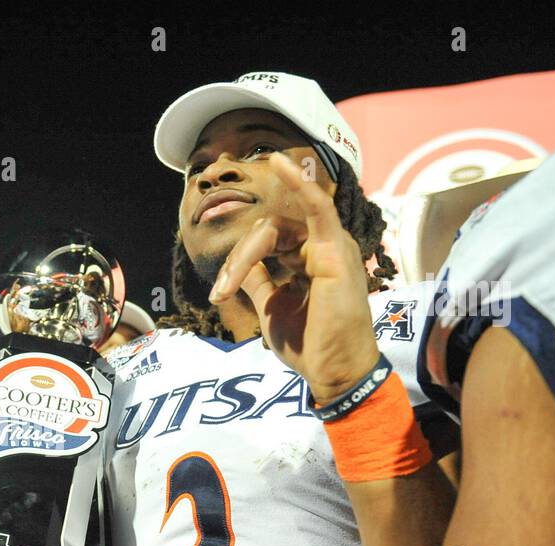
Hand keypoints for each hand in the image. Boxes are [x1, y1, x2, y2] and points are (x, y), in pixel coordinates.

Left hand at [209, 152, 379, 405]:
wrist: (331, 372)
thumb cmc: (309, 344)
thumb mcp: (273, 307)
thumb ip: (260, 281)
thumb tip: (243, 265)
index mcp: (306, 258)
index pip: (265, 239)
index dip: (237, 261)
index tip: (219, 294)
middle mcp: (320, 246)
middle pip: (268, 230)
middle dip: (237, 259)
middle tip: (220, 292)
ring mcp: (330, 246)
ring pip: (277, 227)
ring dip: (246, 253)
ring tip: (227, 285)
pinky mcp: (335, 251)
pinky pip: (318, 208)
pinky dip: (301, 185)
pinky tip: (282, 164)